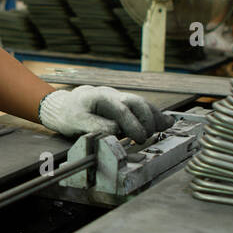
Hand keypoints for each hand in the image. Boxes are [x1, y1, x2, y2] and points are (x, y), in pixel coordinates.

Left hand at [38, 85, 170, 141]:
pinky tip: (166, 122)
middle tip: (145, 138)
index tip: (138, 138)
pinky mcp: (126, 106)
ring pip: (143, 104)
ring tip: (166, 127)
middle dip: (146, 120)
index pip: (122, 109)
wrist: (66, 105)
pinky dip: (155, 116)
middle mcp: (115, 95)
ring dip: (155, 116)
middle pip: (137, 103)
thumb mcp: (76, 121)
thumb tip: (115, 132)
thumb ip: (95, 126)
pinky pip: (143, 109)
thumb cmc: (70, 113)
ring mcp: (122, 99)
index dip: (132, 124)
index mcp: (102, 97)